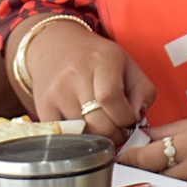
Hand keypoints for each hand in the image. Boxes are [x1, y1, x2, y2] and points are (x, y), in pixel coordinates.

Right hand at [19, 18, 151, 140]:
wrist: (55, 47)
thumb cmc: (97, 60)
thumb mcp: (128, 65)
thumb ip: (143, 92)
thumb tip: (137, 117)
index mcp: (102, 60)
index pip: (111, 98)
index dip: (125, 118)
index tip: (130, 121)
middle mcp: (75, 74)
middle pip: (97, 122)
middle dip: (114, 134)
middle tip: (118, 131)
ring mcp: (56, 92)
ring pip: (82, 132)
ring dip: (97, 138)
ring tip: (102, 127)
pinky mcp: (43, 107)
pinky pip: (65, 136)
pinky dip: (78, 139)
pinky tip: (84, 128)